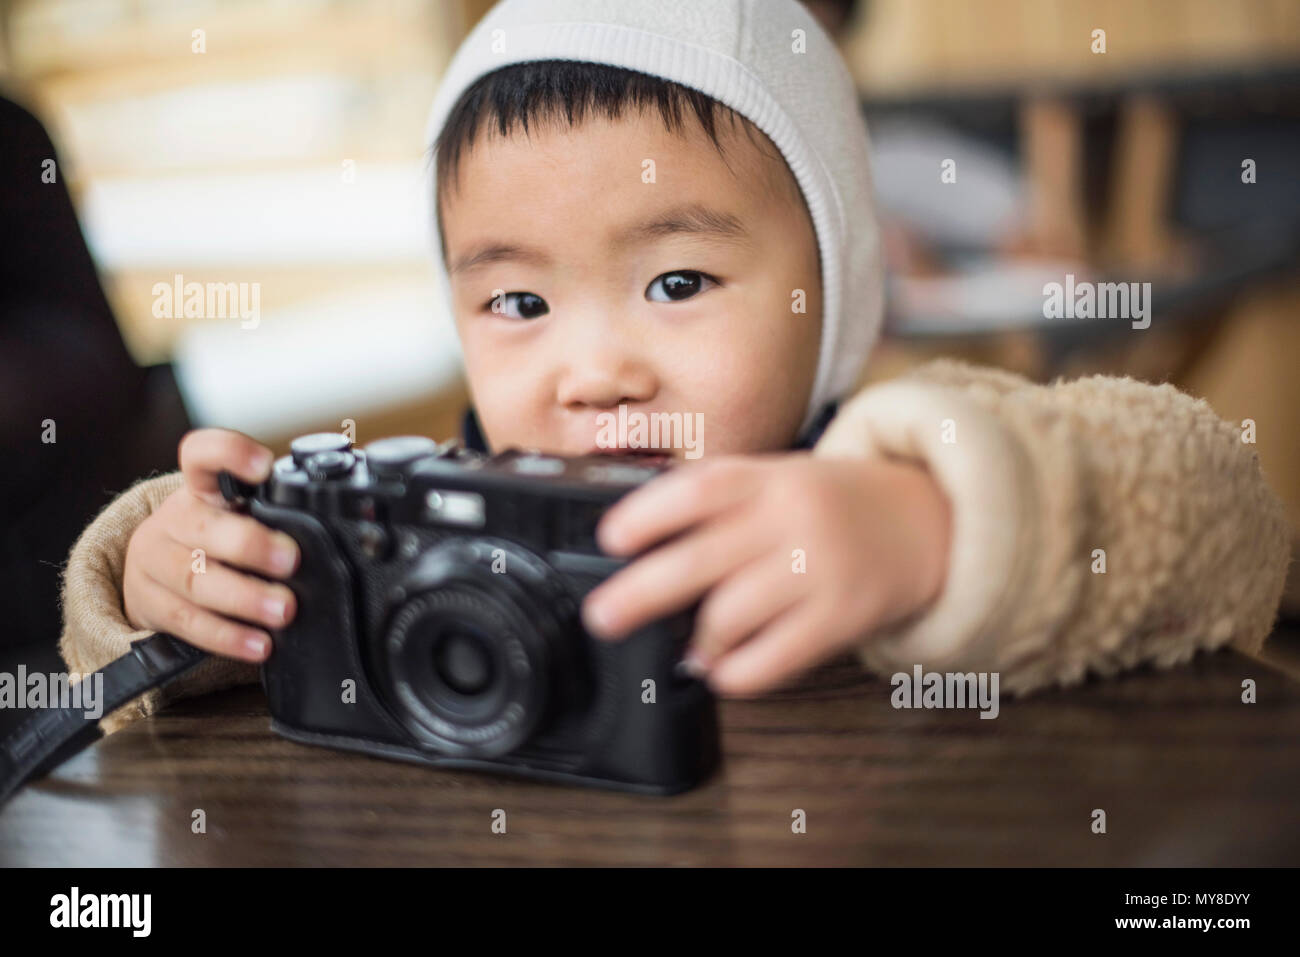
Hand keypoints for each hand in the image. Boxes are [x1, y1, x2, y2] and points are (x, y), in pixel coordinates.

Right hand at [122, 428, 299, 661]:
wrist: (148, 574)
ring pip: (194, 578)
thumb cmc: (212, 541)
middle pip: (202, 526)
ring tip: (283, 610)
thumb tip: (336, 528)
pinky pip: (187, 622)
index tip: (263, 466)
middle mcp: (174, 519)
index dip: (229, 454)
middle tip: (290, 560)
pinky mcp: (148, 603)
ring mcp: (154, 560)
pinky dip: (227, 636)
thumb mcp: (235, 516)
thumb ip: (272, 515)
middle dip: (249, 544)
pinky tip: (258, 644)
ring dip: (244, 597)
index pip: (203, 455)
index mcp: (200, 489)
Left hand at [580, 453, 951, 696]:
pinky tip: (724, 672)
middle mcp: (790, 519)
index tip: (610, 539)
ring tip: (691, 651)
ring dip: (699, 642)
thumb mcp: (779, 478)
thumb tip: (644, 548)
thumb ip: (721, 503)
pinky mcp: (843, 615)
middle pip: (701, 558)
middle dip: (640, 592)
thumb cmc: (833, 504)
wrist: (927, 519)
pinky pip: (776, 655)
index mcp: (768, 479)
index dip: (647, 514)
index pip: (698, 490)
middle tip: (603, 617)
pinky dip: (738, 672)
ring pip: (733, 613)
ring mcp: (819, 567)